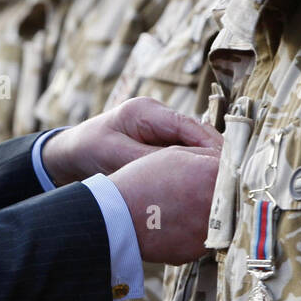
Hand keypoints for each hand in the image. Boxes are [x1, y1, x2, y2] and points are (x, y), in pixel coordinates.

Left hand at [41, 97, 221, 184]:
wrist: (68, 156)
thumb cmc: (87, 151)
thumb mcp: (115, 156)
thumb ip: (148, 161)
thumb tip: (183, 173)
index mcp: (146, 111)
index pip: (189, 125)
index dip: (211, 145)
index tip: (227, 167)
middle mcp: (158, 116)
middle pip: (197, 135)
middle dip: (215, 157)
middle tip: (232, 182)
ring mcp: (160, 130)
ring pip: (194, 147)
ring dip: (206, 165)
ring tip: (223, 188)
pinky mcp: (160, 145)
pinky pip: (184, 156)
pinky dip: (194, 171)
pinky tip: (204, 189)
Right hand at [108, 144, 220, 264]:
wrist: (116, 217)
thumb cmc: (142, 180)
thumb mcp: (176, 154)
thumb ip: (207, 155)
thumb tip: (227, 160)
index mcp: (214, 177)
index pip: (237, 174)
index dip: (229, 174)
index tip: (222, 175)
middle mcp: (217, 207)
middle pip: (232, 201)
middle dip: (221, 196)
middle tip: (198, 193)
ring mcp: (208, 233)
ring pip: (219, 223)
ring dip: (207, 216)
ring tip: (182, 209)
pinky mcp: (196, 252)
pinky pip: (202, 240)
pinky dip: (192, 233)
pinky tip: (174, 224)